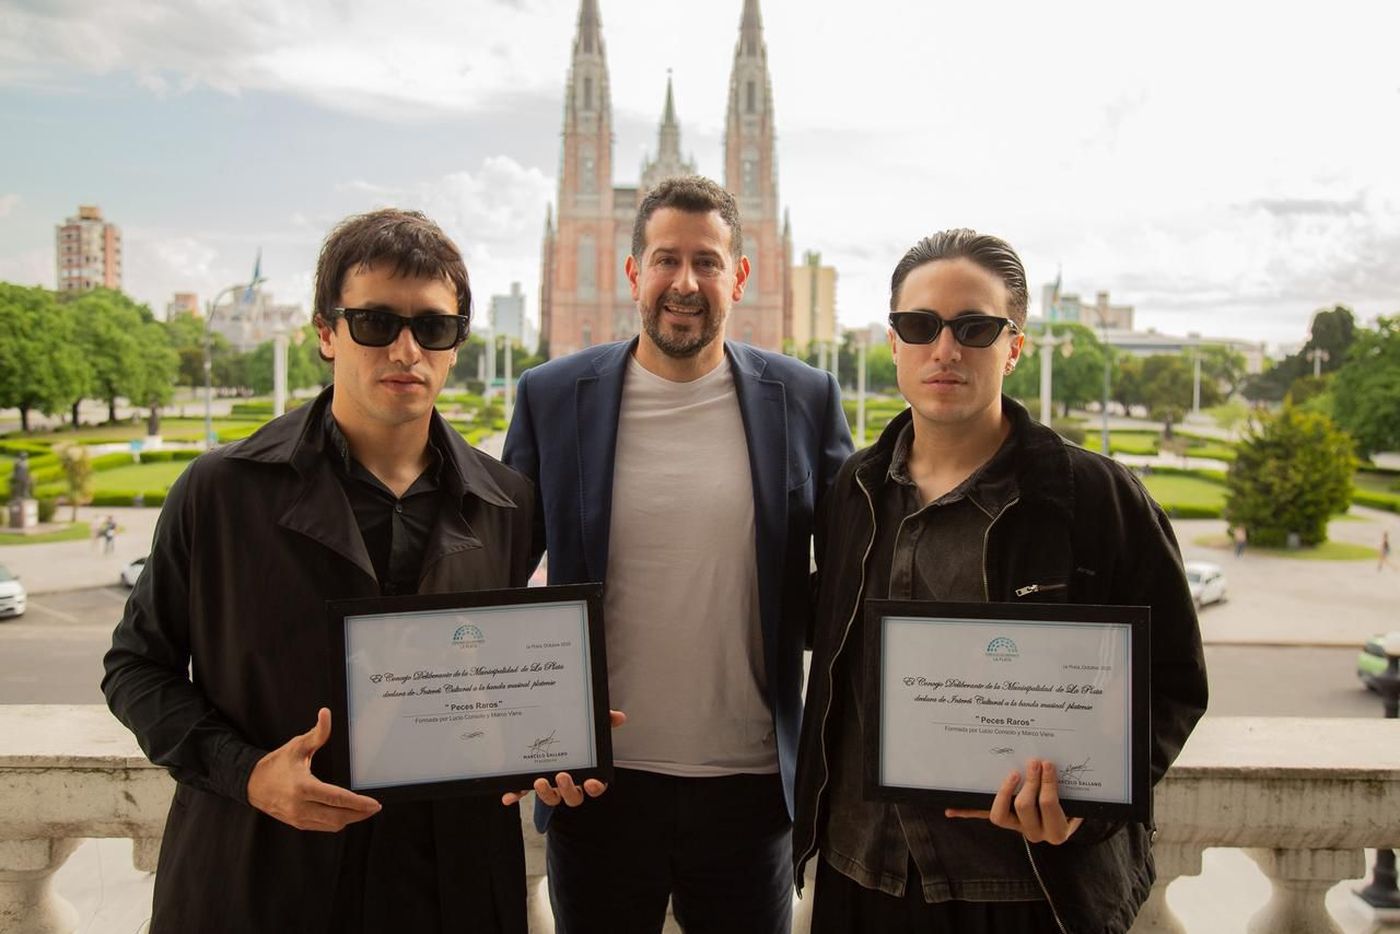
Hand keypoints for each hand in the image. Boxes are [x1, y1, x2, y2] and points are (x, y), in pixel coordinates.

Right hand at [246, 707, 381, 831]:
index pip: (337, 798)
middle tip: (374, 808)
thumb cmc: (277, 764)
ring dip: (350, 819)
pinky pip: (323, 827)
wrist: (253, 784)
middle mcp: (300, 806)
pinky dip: (337, 822)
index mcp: (302, 787)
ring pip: (332, 825)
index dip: (358, 803)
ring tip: (363, 811)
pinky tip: (345, 813)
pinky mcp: (298, 823)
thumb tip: (326, 714)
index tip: (374, 804)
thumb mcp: (297, 746)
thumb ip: (317, 733)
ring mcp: (298, 817)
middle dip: (359, 814)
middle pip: (338, 817)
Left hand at [501, 710, 626, 806]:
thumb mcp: (589, 726)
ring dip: (545, 794)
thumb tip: (618, 717)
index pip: (595, 785)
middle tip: (562, 776)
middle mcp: (569, 782)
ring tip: (539, 781)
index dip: (595, 787)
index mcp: (586, 771)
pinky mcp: (529, 782)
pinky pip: (523, 792)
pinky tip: (508, 796)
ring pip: (551, 798)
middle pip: (573, 796)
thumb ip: (603, 721)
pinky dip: (516, 795)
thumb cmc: (575, 734)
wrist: (548, 729)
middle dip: (568, 789)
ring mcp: (549, 785)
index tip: (592, 783)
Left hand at [945, 758, 1082, 844]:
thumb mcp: (1078, 799)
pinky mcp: (1004, 819)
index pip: (1048, 805)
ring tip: (1012, 774)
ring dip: (1004, 792)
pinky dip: (967, 812)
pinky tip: (950, 809)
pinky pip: (983, 815)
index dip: (1047, 783)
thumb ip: (1069, 786)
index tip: (1047, 763)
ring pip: (999, 815)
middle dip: (1030, 782)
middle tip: (1033, 762)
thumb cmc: (1075, 804)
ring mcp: (1016, 828)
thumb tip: (1055, 761)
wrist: (1067, 822)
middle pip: (1025, 807)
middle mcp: (1035, 833)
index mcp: (1056, 830)